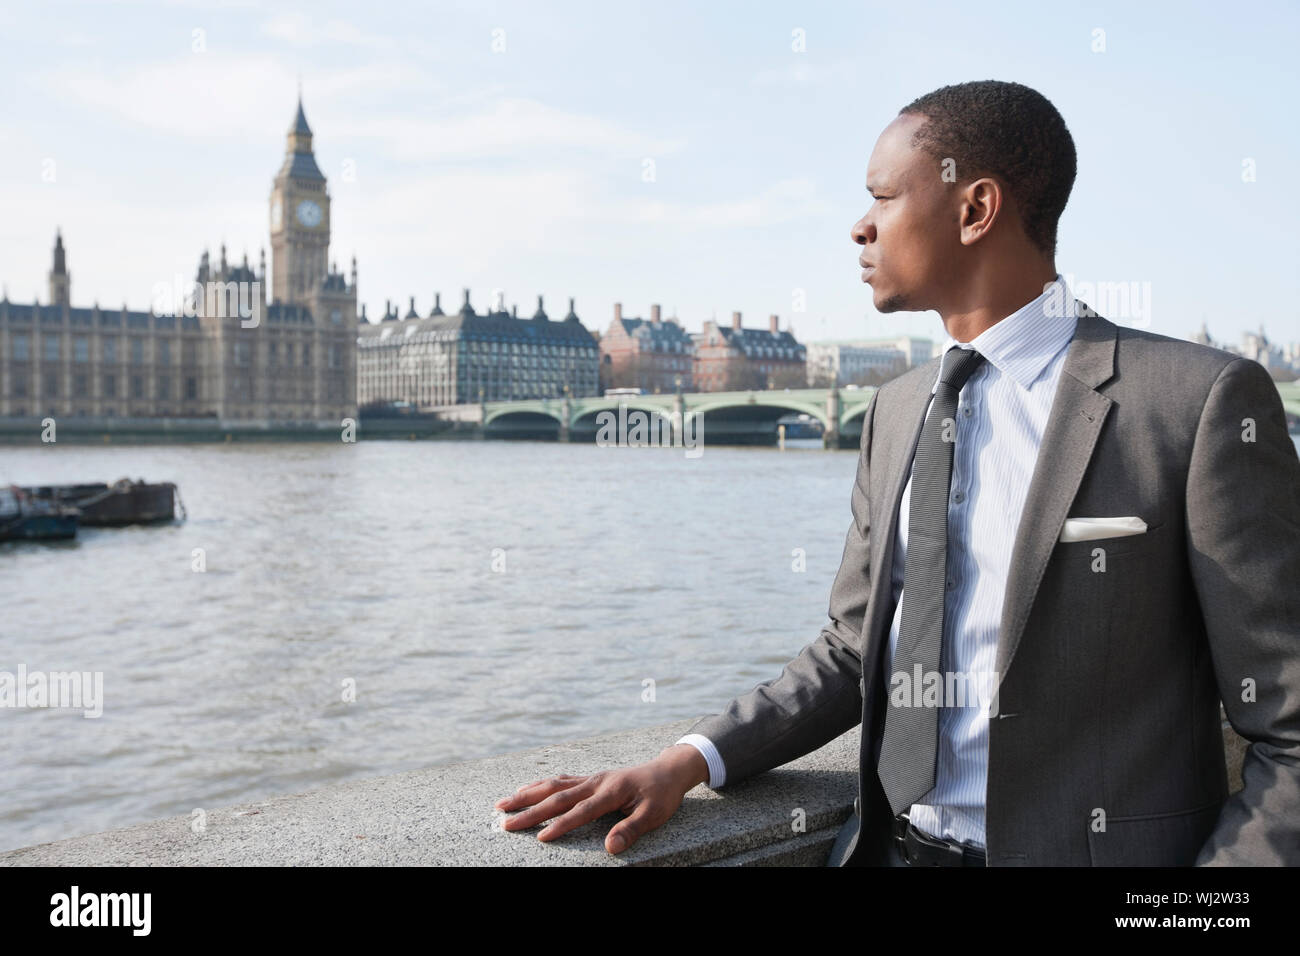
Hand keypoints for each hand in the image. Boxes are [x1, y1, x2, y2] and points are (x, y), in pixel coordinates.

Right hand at [494, 745, 708, 853]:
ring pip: (553, 785)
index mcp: (611, 791)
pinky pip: (560, 780)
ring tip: (503, 804)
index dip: (561, 825)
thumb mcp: (654, 814)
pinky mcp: (589, 778)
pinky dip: (540, 785)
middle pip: (558, 797)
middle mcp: (596, 781)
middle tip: (506, 822)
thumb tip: (612, 847)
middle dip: (530, 810)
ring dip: (527, 794)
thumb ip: (631, 830)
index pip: (581, 811)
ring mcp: (590, 778)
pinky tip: (526, 789)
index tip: (541, 837)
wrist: (667, 770)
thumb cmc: (661, 794)